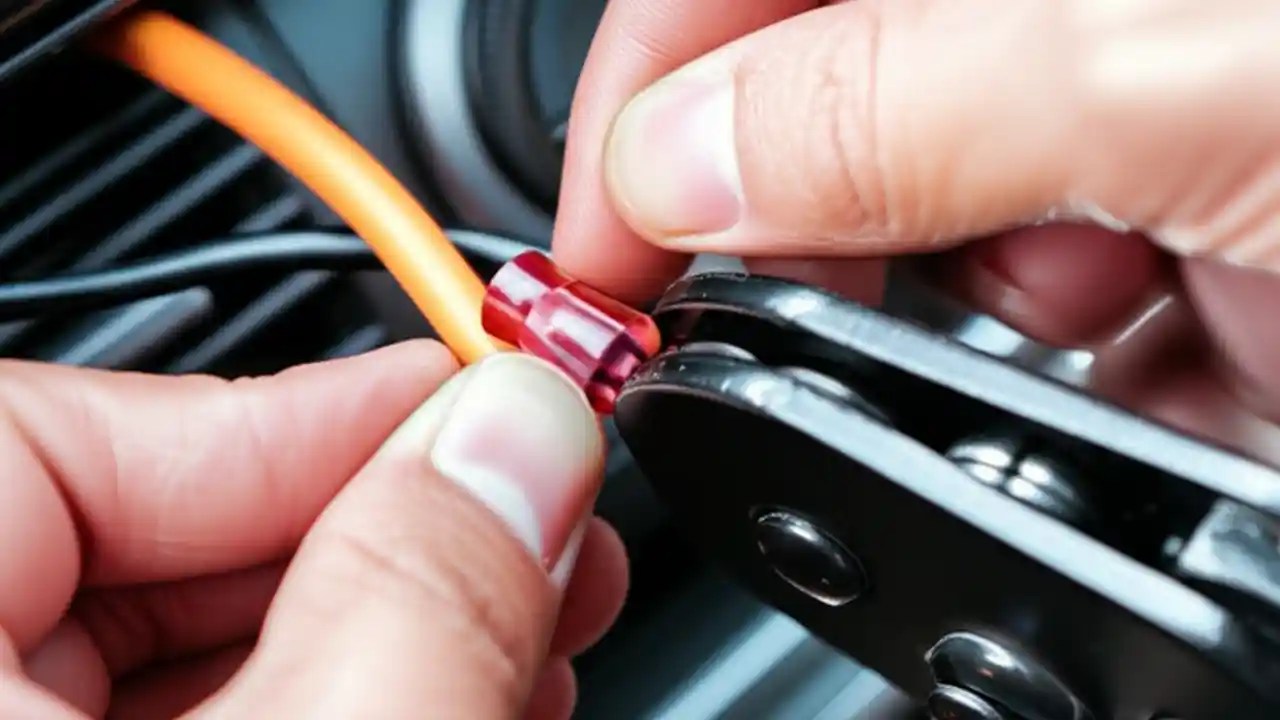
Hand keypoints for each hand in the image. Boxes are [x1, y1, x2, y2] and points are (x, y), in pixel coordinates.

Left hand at [0, 342, 624, 718]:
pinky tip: (439, 699)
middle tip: (529, 531)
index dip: (295, 414)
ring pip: (163, 658)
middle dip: (365, 535)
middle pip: (122, 547)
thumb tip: (514, 440)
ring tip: (524, 637)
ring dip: (368, 628)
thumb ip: (406, 603)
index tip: (471, 413)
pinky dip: (319, 706)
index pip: (35, 434)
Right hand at [553, 0, 1279, 432]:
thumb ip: (912, 102)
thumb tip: (676, 165)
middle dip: (809, 218)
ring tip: (1082, 310)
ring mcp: (1137, 164)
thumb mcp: (1194, 84)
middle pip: (826, 110)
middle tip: (802, 302)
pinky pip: (1049, 354)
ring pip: (929, 240)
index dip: (647, 92)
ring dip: (960, 307)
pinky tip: (1139, 380)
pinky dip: (1053, 401)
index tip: (599, 246)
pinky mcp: (1193, 286)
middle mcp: (1083, 44)